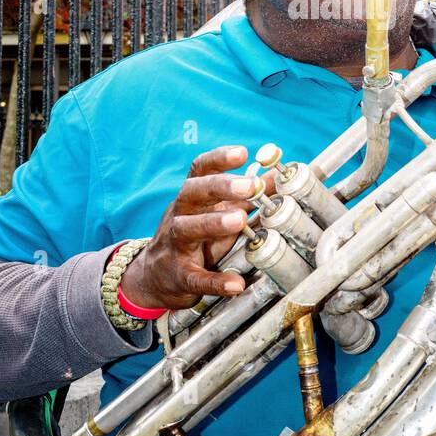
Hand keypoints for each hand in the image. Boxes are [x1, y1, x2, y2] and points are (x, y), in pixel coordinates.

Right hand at [119, 146, 274, 310]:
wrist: (156, 276)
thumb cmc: (196, 236)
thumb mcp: (219, 211)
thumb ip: (247, 194)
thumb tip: (278, 176)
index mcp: (193, 197)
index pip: (200, 169)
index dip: (219, 159)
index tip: (242, 152)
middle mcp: (180, 215)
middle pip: (192, 192)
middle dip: (220, 186)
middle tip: (249, 186)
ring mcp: (177, 245)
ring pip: (187, 229)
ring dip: (213, 223)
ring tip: (240, 221)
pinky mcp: (180, 276)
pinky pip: (196, 278)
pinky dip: (215, 281)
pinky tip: (236, 284)